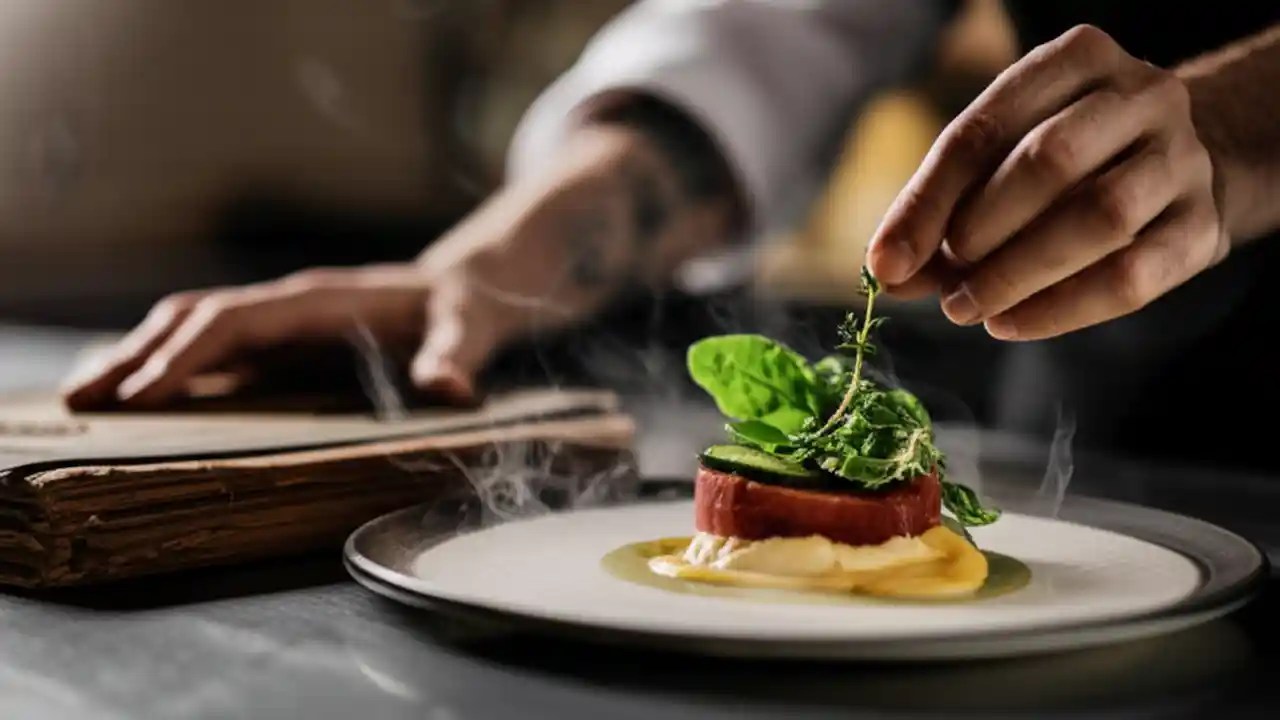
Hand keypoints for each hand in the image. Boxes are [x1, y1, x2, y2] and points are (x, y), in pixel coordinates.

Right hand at [59, 257, 509, 409]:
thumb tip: (447, 387)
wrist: (471, 286)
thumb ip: (458, 355)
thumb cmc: (466, 308)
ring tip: (86, 399)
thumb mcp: (472, 328)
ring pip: (193, 331)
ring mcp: (281, 323)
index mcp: (319, 302)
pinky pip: (214, 351)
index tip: (141, 395)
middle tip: (81, 401)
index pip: (235, 321)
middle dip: (137, 356)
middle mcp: (288, 307)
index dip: (186, 356)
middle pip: (194, 320)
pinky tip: (140, 396)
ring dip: (140, 360)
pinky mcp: (284, 342)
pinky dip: (170, 369)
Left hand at [866, 24, 1226, 340]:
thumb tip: (887, 271)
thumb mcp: (999, 162)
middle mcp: (1142, 96)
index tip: (886, 262)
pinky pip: (1133, 276)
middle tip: (941, 284)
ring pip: (1100, 218)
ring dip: (1018, 273)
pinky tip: (1010, 323)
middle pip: (1050, 161)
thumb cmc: (1066, 163)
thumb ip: (941, 211)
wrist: (1177, 168)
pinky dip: (1061, 309)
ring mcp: (1182, 159)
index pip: (985, 129)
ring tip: (966, 308)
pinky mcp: (1204, 226)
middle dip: (981, 231)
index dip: (926, 202)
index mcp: (1077, 60)